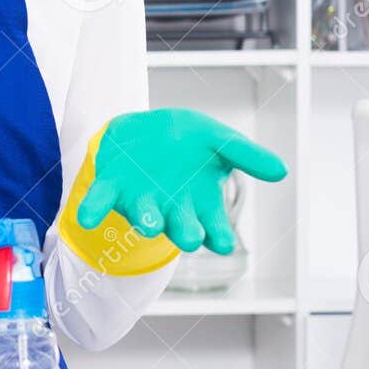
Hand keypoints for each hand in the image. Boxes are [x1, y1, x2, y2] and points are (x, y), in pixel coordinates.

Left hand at [75, 107, 287, 253]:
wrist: (147, 126)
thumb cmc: (190, 141)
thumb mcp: (221, 142)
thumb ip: (248, 156)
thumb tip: (282, 171)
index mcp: (202, 206)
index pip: (215, 230)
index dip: (220, 237)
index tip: (223, 241)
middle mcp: (173, 212)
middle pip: (182, 231)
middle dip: (186, 234)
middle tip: (191, 236)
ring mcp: (142, 203)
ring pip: (144, 220)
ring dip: (146, 222)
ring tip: (149, 224)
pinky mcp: (112, 190)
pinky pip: (100, 204)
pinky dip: (92, 212)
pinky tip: (87, 217)